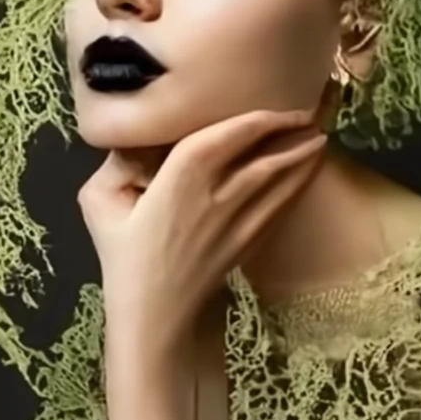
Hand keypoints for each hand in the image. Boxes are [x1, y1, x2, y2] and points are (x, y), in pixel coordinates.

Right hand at [77, 108, 326, 371]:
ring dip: (303, 159)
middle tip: (314, 112)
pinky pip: (280, 208)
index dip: (260, 118)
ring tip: (322, 137)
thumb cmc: (121, 256)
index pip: (228, 136)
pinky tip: (308, 173)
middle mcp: (217, 197)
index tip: (280, 105)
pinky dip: (297, 187)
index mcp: (181, 179)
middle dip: (293, 134)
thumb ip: (117, 163)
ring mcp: (238, 223)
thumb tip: (136, 140)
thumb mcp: (99, 202)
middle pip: (265, 158)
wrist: (152, 314)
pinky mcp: (249, 244)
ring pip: (280, 182)